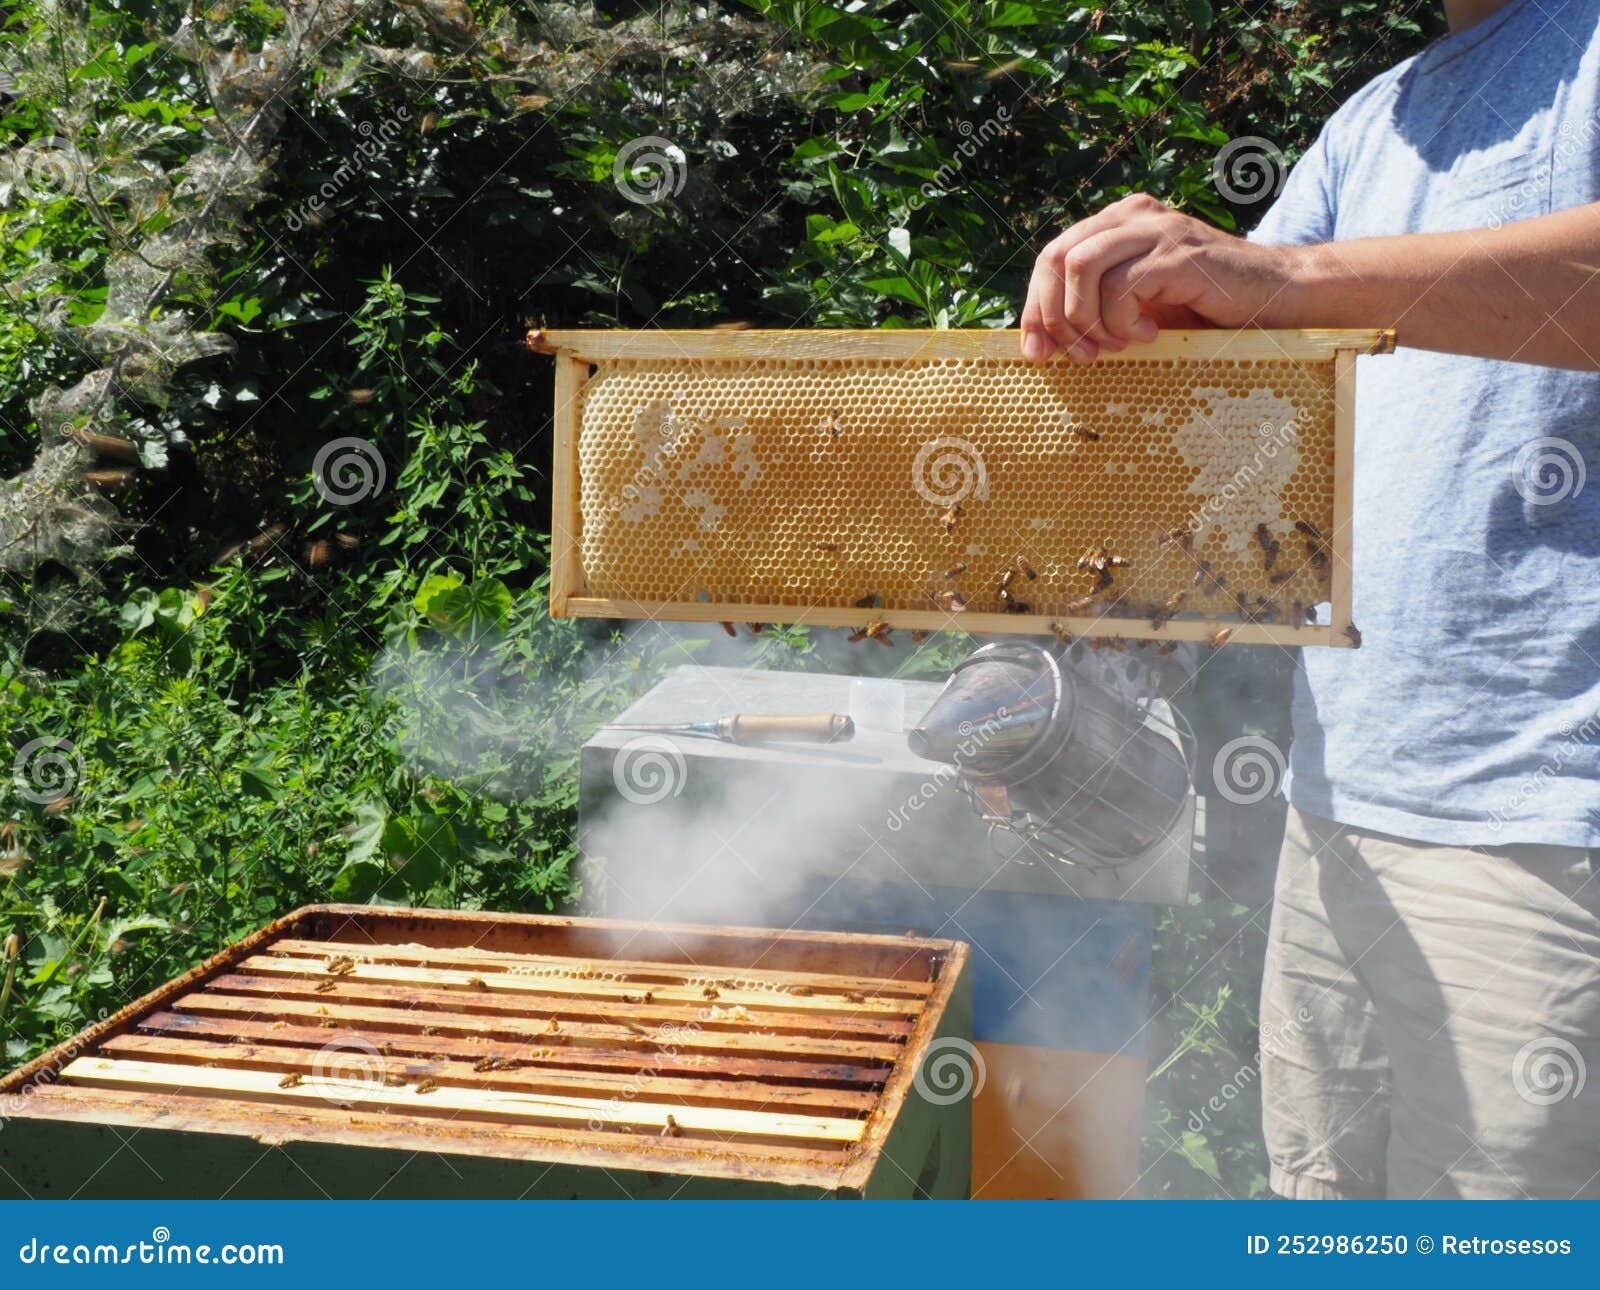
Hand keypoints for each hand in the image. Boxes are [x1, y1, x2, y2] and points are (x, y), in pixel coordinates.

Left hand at [1019, 193, 1302, 362]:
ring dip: (1087, 319)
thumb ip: (1094, 311)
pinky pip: (1120, 286)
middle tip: (1079, 354)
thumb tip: (1041, 342)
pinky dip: (1122, 320)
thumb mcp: (1139, 309)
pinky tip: (1148, 335)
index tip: (1037, 352)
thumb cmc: (1207, 310)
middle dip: (1053, 315)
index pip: (1052, 257)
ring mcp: (1156, 231)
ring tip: (1116, 345)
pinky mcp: (1177, 253)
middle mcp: (1133, 218)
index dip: (1034, 307)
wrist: (1277, 299)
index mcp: (1118, 224)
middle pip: (1056, 257)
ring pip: (1081, 267)